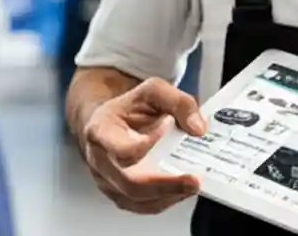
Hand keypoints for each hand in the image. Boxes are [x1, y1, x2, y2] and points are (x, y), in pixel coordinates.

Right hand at [79, 77, 208, 213]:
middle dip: (165, 185)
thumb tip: (197, 128)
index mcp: (101, 131)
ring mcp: (107, 180)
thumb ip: (179, 103)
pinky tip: (181, 191)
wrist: (112, 121)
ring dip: (168, 196)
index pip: (122, 148)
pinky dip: (164, 201)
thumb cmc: (128, 108)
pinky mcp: (119, 194)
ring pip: (136, 200)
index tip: (169, 127)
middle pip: (129, 183)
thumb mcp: (153, 91)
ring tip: (192, 185)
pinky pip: (142, 206)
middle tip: (192, 180)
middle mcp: (99, 160)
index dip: (148, 144)